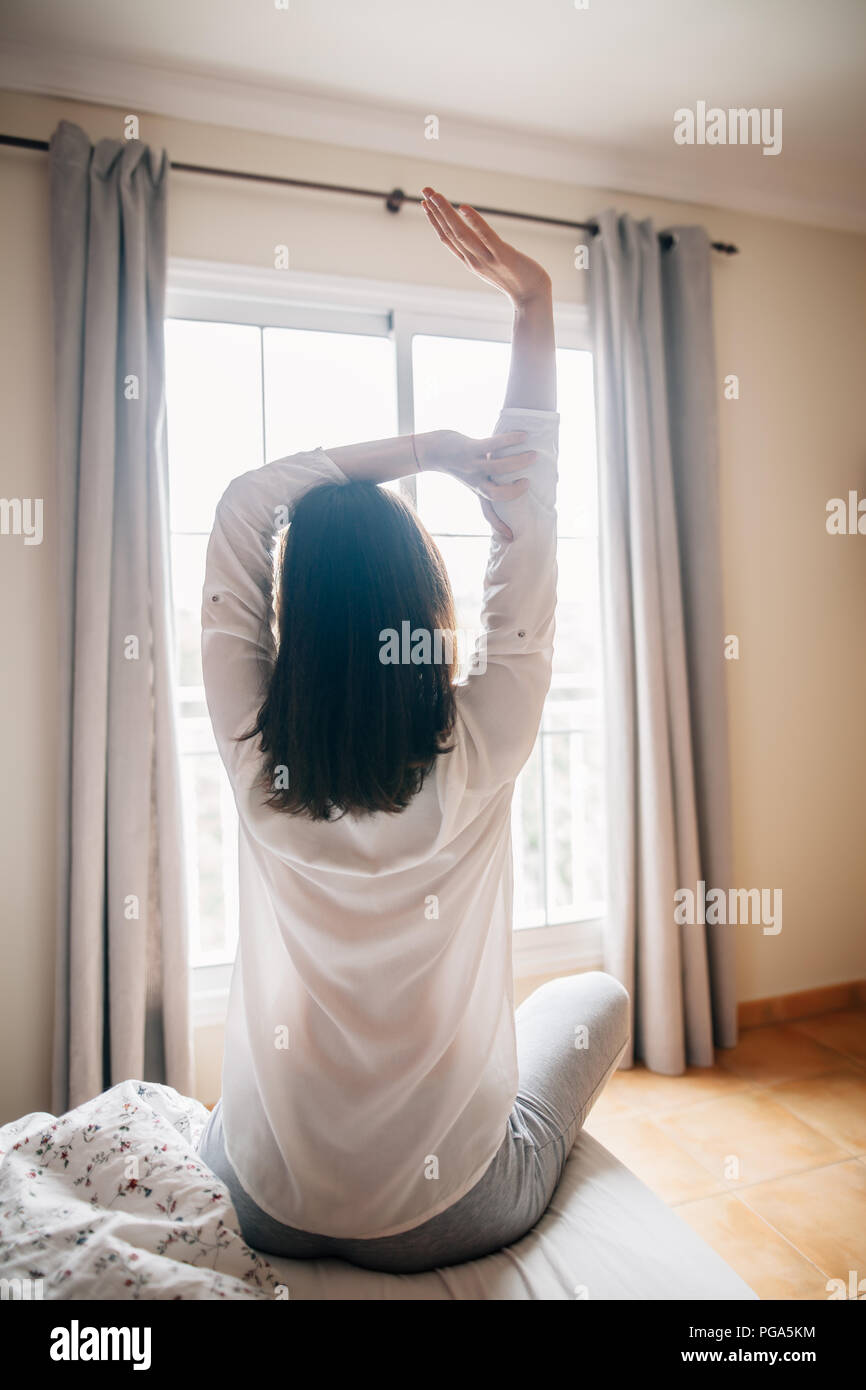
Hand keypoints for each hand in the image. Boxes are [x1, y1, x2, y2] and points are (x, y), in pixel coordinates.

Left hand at [415, 428, 535, 540]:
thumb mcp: (471, 478)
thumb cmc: (457, 463)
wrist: (432, 450)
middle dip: (515, 491)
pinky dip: (509, 440)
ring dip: (518, 462)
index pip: (488, 513)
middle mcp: (475, 481)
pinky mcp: (470, 448)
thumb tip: (512, 476)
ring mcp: (472, 465)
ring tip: (534, 455)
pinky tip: (523, 435)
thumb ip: (487, 480)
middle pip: (495, 494)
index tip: (511, 537)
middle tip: (528, 483)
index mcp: (477, 490)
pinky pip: (493, 445)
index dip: (499, 526)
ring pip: (498, 468)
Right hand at [421, 187, 551, 305]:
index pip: (447, 238)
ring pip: (461, 234)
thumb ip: (482, 252)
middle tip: (425, 189)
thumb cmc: (517, 279)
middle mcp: (474, 261)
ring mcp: (487, 259)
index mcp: (470, 261)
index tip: (425, 203)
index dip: (435, 220)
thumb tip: (476, 236)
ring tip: (436, 195)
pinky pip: (486, 236)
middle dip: (436, 211)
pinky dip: (473, 222)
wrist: (533, 297)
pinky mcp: (503, 256)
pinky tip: (463, 208)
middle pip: (450, 233)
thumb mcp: (493, 264)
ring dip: (446, 213)